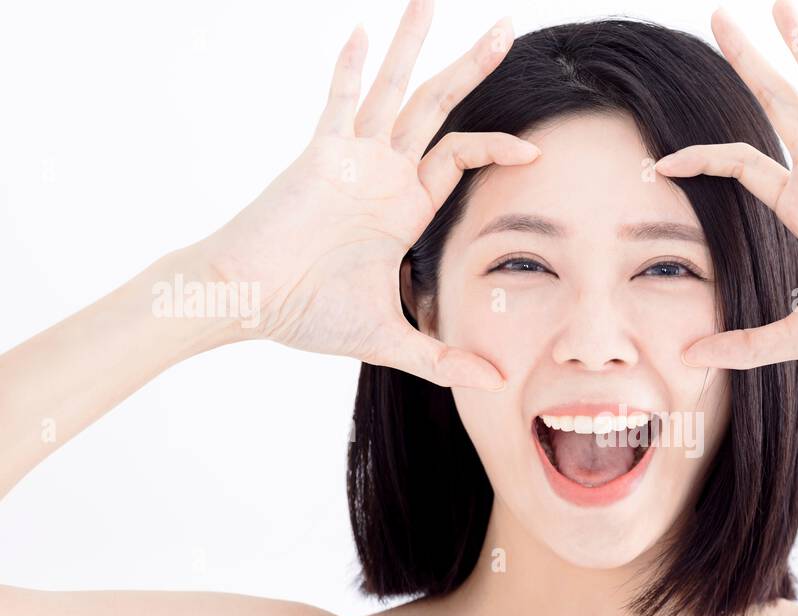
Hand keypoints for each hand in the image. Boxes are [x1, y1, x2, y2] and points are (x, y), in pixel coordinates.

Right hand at [199, 0, 539, 389]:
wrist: (249, 300)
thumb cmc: (308, 314)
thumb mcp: (390, 338)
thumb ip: (441, 359)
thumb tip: (492, 384)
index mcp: (404, 206)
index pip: (459, 159)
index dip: (496, 148)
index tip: (535, 148)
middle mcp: (384, 174)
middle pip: (437, 109)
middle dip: (472, 70)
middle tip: (506, 30)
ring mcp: (353, 160)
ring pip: (394, 91)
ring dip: (413, 46)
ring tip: (430, 0)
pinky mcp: (320, 157)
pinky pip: (339, 104)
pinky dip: (349, 69)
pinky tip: (361, 31)